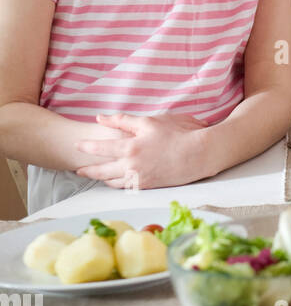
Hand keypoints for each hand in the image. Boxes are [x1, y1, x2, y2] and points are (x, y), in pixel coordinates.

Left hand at [74, 112, 210, 188]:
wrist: (198, 154)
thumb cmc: (177, 133)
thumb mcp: (149, 121)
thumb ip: (124, 120)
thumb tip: (101, 117)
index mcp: (131, 147)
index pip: (101, 148)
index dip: (87, 147)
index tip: (77, 145)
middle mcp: (131, 166)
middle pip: (101, 171)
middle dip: (88, 170)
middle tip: (78, 169)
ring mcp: (139, 178)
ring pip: (112, 182)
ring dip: (100, 178)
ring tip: (93, 174)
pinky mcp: (147, 186)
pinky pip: (125, 187)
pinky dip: (115, 184)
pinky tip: (113, 180)